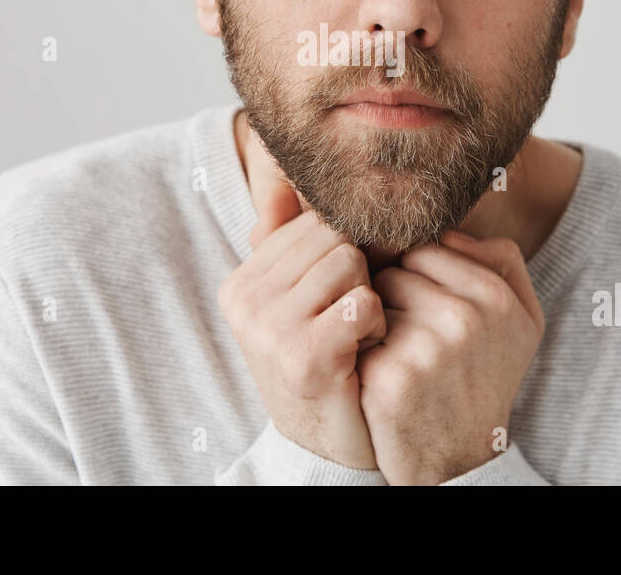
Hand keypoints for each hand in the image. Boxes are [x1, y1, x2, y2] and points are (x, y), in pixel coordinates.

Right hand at [217, 131, 386, 469]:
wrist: (331, 447)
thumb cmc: (329, 363)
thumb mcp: (305, 302)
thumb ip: (299, 243)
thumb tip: (289, 173)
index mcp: (243, 281)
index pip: (314, 222)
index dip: (347, 252)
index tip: (341, 297)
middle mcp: (245, 299)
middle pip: (334, 236)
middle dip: (361, 272)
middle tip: (352, 320)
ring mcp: (269, 328)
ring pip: (351, 263)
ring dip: (371, 299)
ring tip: (356, 336)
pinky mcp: (303, 356)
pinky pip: (364, 302)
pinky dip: (377, 324)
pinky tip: (364, 351)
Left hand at [357, 230, 544, 483]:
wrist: (460, 461)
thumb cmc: (485, 377)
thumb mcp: (522, 320)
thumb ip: (502, 258)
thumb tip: (450, 228)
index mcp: (498, 297)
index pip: (427, 246)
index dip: (420, 276)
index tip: (430, 308)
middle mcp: (465, 318)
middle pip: (395, 269)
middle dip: (395, 297)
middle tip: (414, 338)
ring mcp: (425, 348)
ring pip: (370, 297)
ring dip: (376, 321)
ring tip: (401, 355)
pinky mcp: (388, 376)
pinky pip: (354, 331)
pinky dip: (361, 348)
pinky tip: (381, 374)